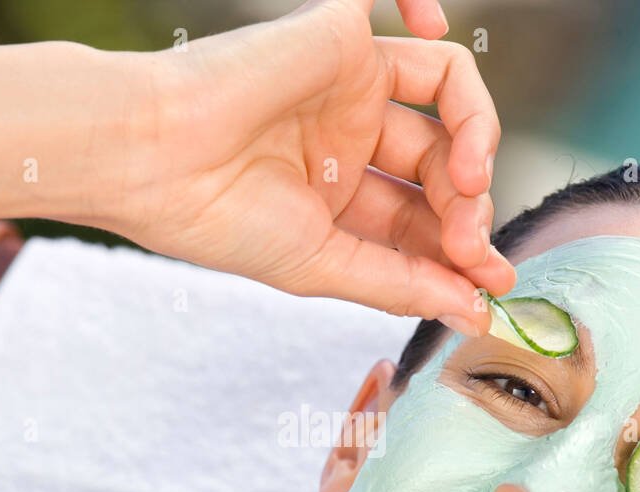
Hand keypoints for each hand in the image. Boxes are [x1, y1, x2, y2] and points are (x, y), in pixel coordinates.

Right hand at [89, 0, 514, 334]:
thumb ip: (400, 284)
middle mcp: (350, 138)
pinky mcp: (341, 36)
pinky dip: (439, 27)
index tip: (489, 287)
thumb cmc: (216, 217)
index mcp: (339, 194)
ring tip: (467, 186)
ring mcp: (349, 85)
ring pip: (451, 100)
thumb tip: (474, 314)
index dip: (463, 252)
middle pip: (446, 165)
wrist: (150, 159)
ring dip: (477, 142)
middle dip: (469, 210)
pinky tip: (450, 67)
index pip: (424, 219)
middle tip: (467, 245)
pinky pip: (413, 20)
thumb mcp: (321, 264)